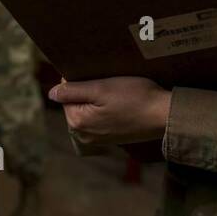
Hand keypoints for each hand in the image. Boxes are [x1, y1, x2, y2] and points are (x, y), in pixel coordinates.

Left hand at [48, 76, 171, 146]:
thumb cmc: (135, 98)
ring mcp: (98, 139)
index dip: (79, 82)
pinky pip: (101, 119)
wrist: (164, 115)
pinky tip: (122, 103)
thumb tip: (51, 93)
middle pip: (77, 104)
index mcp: (78, 123)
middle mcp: (84, 135)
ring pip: (89, 111)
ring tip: (117, 93)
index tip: (98, 76)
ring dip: (99, 100)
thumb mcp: (101, 88)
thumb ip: (73, 91)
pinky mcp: (111, 138)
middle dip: (88, 92)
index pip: (66, 95)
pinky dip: (107, 109)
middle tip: (109, 83)